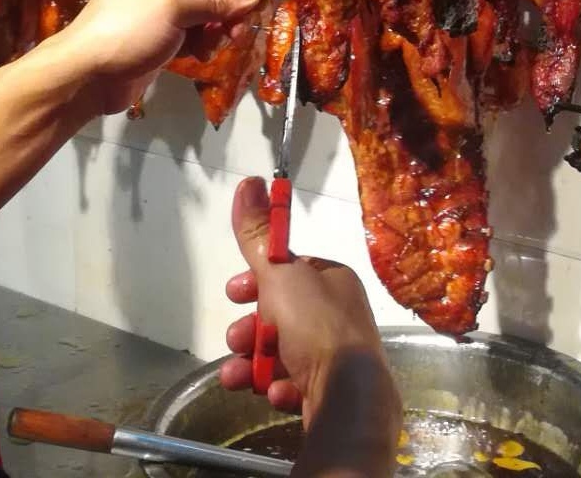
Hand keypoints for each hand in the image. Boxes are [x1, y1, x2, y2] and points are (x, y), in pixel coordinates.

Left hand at [52, 0, 263, 114]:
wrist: (86, 75)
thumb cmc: (126, 30)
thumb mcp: (174, 8)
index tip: (255, 7)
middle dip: (229, 11)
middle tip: (236, 34)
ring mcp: (163, 11)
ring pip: (208, 15)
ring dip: (217, 31)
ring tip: (209, 47)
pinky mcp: (162, 38)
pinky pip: (196, 35)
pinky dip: (203, 45)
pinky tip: (198, 57)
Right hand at [220, 178, 389, 423]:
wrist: (347, 398)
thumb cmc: (316, 327)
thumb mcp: (280, 272)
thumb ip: (258, 233)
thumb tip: (249, 182)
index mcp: (334, 281)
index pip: (289, 271)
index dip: (257, 280)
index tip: (233, 292)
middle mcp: (339, 315)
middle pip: (280, 314)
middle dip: (249, 327)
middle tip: (236, 338)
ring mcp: (336, 357)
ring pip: (280, 352)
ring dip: (251, 361)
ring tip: (237, 374)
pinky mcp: (330, 392)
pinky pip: (292, 384)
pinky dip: (275, 386)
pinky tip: (272, 392)